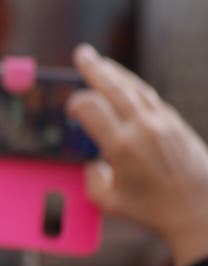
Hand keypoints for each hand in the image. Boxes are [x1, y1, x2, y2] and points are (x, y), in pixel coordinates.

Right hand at [67, 43, 207, 265]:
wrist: (201, 212)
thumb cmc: (153, 212)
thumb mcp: (109, 202)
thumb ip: (92, 180)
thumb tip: (92, 164)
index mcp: (121, 146)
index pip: (90, 107)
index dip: (75, 104)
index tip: (70, 112)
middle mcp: (142, 129)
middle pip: (113, 87)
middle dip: (94, 68)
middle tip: (82, 53)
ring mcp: (162, 123)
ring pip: (134, 87)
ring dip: (115, 72)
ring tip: (100, 62)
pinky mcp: (177, 124)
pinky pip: (150, 97)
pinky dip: (134, 86)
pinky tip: (125, 84)